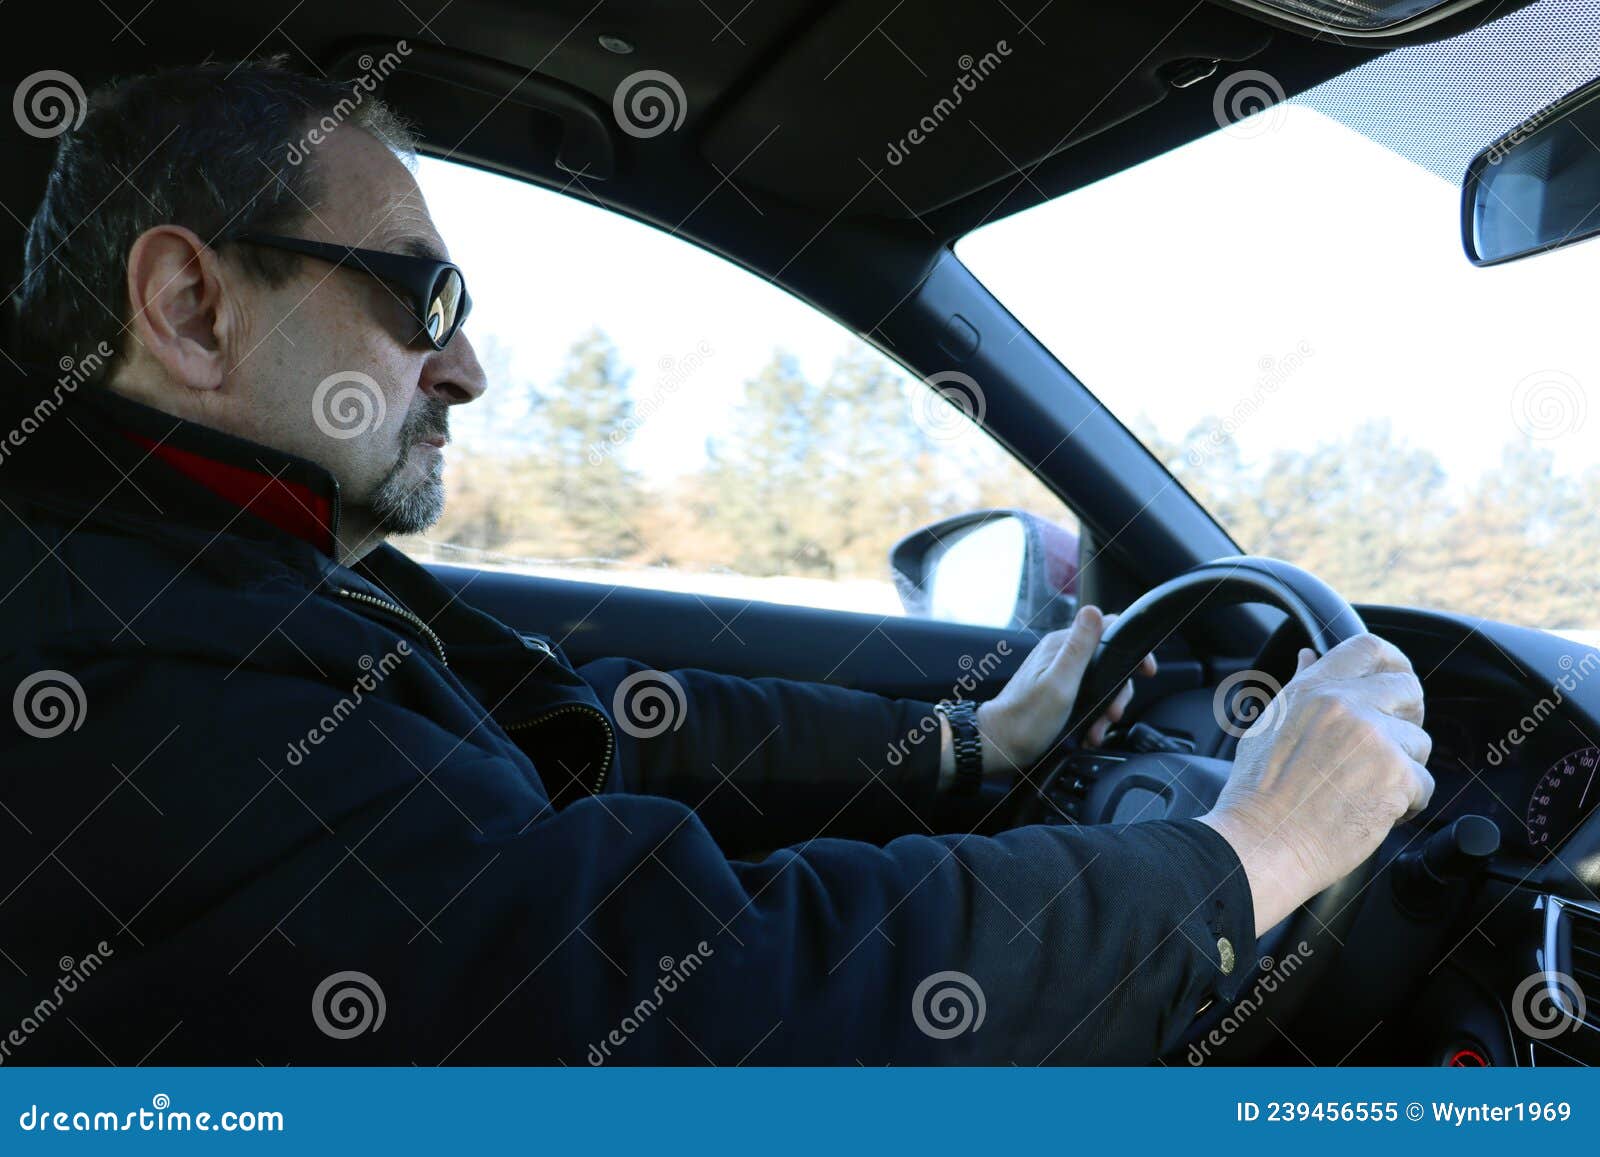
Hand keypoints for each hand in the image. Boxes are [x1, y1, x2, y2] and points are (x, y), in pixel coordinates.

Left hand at [971, 605, 1155, 775]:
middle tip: (1112, 714)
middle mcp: (1061, 655)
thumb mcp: (1059, 683)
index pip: (1108, 630)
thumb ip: (1079, 648)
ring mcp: (1059, 674)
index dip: (1131, 649)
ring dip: (1106, 710)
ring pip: (1101, 684)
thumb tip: (1094, 610)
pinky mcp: (1058, 692)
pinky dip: (1093, 717)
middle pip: (1109, 662)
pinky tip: (1089, 732)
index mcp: (1062, 646)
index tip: (1145, 672)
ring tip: (1097, 730)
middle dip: (1118, 692)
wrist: (999, 746)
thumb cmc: (1025, 719)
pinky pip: (1088, 698)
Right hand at [1197, 633, 1434, 936]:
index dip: (1391, 662)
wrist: (1263, 843)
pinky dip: (1406, 803)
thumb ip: (1299, 687)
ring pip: (1419, 742)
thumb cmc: (1256, 794)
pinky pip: (1424, 783)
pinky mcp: (1397, 777)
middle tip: (1389, 744)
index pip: (1368, 649)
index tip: (1394, 680)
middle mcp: (1347, 706)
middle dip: (1407, 716)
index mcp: (1314, 690)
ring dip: (1403, 767)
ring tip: (1365, 789)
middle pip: (1408, 689)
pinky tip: (1371, 811)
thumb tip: (1311, 656)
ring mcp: (1375, 739)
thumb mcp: (1269, 725)